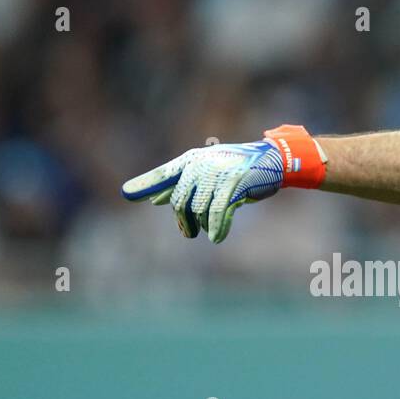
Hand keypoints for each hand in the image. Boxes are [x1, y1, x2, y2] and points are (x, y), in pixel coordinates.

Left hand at [121, 124, 325, 242]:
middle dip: (184, 221)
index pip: (163, 174)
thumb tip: (153, 201)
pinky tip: (217, 238)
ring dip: (202, 225)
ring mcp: (217, 173)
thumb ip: (181, 186)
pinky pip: (219, 211)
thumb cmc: (238, 170)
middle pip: (180, 200)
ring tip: (208, 232)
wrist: (274, 162)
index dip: (145, 185)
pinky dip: (217, 227)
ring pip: (199, 208)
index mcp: (191, 160)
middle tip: (189, 233)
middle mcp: (201, 164)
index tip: (125, 193)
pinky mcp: (234, 183)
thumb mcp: (207, 176)